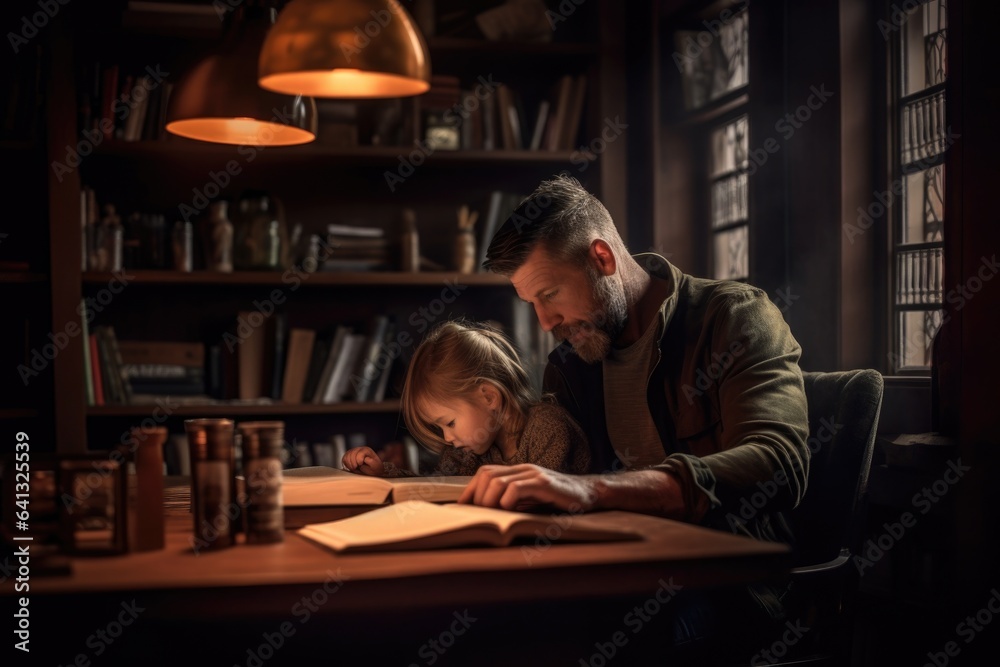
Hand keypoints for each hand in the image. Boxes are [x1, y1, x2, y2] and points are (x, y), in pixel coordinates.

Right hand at [341, 447, 383, 475]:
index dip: (358, 460)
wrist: (372, 470)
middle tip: (356, 468)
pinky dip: (346, 464)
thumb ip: (371, 462)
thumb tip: (365, 458)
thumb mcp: (376, 466)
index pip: (360, 453)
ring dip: (349, 463)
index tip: (360, 465)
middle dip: (353, 462)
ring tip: (354, 468)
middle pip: (352, 453)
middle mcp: (360, 449)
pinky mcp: (349, 455)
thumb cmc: (374, 468)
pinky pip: (344, 458)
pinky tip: (351, 467)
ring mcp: (354, 451)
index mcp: (367, 450)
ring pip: (347, 455)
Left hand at [457, 464, 598, 511]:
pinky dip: (507, 501)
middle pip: (487, 475)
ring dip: (489, 500)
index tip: (462, 508)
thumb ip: (514, 501)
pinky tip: (510, 513)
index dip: (471, 489)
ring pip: (498, 481)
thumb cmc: (560, 501)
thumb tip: (487, 514)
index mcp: (518, 472)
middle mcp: (523, 469)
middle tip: (479, 516)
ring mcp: (534, 474)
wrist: (589, 494)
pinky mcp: (544, 483)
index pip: (485, 473)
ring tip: (493, 516)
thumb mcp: (532, 500)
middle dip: (478, 497)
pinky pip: (516, 488)